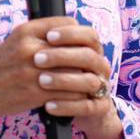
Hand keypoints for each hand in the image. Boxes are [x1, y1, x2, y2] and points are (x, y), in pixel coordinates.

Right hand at [0, 17, 113, 138]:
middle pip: (77, 47)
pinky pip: (68, 92)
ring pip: (76, 71)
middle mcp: (30, 47)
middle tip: (96, 65)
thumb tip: (71, 35)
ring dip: (87, 79)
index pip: (68, 24)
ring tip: (91, 82)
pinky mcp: (35, 92)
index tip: (85, 45)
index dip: (80, 35)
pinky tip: (79, 97)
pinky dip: (77, 96)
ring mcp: (33, 71)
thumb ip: (40, 37)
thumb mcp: (15, 44)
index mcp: (26, 31)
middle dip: (89, 58)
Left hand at [36, 23, 122, 138]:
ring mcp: (102, 87)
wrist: (74, 110)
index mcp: (92, 51)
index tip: (48, 36)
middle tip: (37, 59)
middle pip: (89, 56)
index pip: (89, 35)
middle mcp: (100, 67)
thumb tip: (40, 28)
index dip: (71, 34)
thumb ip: (52, 45)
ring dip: (64, 80)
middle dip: (63, 56)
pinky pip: (86, 107)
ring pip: (89, 81)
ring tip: (40, 81)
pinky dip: (66, 105)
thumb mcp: (55, 60)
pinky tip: (48, 104)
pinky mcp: (99, 108)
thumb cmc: (59, 78)